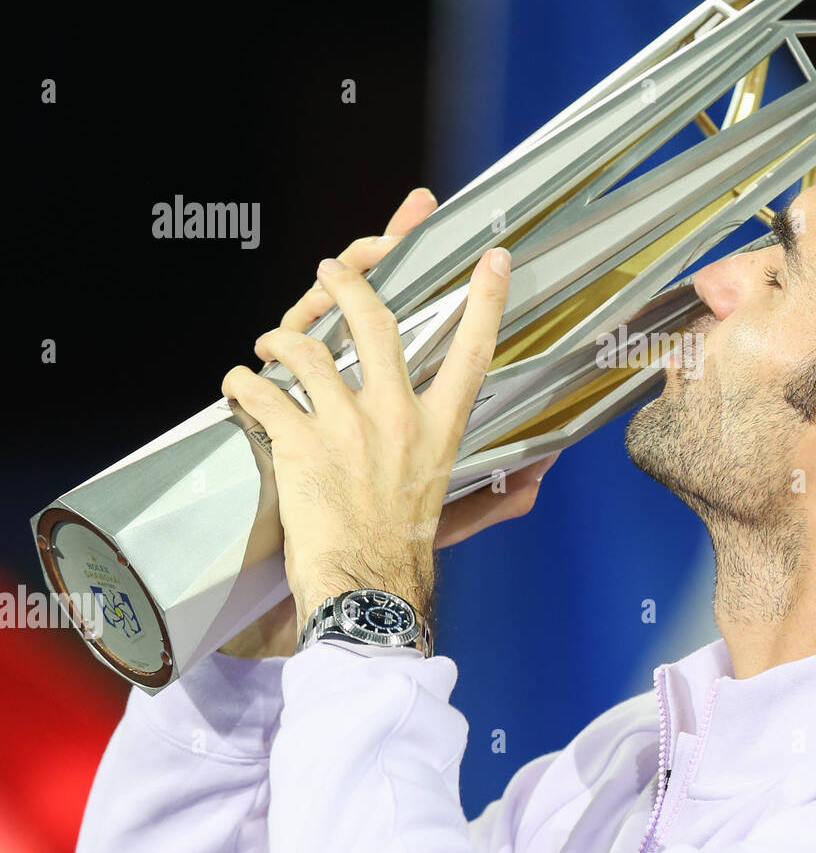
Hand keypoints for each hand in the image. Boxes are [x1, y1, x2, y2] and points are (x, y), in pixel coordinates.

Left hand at [222, 244, 513, 636]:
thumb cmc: (404, 554)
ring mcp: (347, 427)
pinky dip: (242, 384)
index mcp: (439, 429)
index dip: (486, 300)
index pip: (473, 352)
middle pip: (376, 324)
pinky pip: (263, 392)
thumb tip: (542, 480)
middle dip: (347, 284)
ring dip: (280, 338)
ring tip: (268, 342)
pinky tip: (237, 387)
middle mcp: (397, 417)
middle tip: (329, 271)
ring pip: (308, 351)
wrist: (365, 592)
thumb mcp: (456, 514)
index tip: (493, 260)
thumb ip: (500, 495)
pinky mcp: (300, 445)